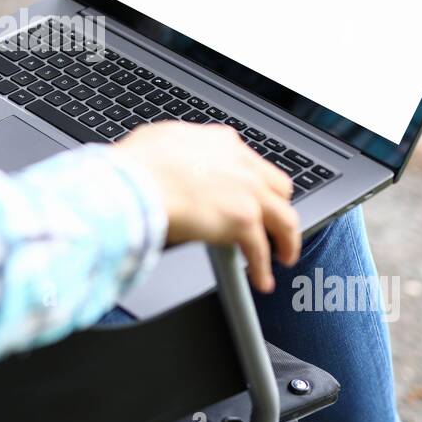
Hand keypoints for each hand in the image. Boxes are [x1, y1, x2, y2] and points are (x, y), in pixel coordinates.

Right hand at [114, 122, 301, 292]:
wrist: (134, 184)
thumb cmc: (137, 165)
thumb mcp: (164, 141)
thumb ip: (182, 152)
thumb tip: (172, 162)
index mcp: (222, 142)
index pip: (252, 164)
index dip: (253, 185)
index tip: (249, 197)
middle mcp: (242, 164)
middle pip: (278, 189)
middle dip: (277, 208)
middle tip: (273, 224)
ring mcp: (247, 193)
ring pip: (285, 219)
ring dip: (286, 240)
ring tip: (283, 256)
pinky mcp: (243, 221)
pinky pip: (261, 250)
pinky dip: (263, 268)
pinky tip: (261, 280)